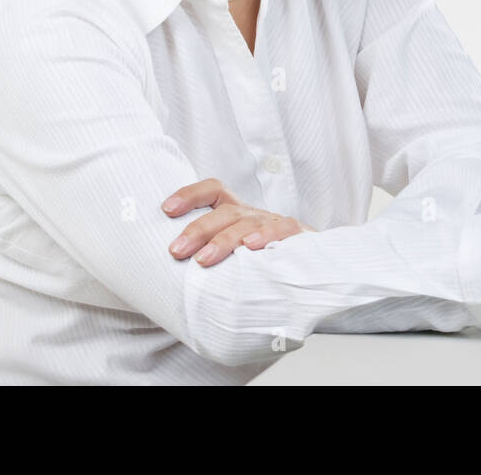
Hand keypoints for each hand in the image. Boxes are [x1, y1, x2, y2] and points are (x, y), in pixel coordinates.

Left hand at [162, 177, 313, 266]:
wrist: (314, 274)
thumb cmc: (262, 270)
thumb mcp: (233, 261)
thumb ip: (208, 264)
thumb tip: (169, 289)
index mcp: (237, 216)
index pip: (214, 191)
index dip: (190, 195)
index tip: (166, 210)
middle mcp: (255, 216)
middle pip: (225, 212)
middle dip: (198, 229)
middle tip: (176, 250)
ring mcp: (276, 226)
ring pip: (248, 223)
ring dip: (223, 240)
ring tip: (202, 260)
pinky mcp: (300, 238)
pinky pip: (283, 230)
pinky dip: (267, 236)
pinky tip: (250, 247)